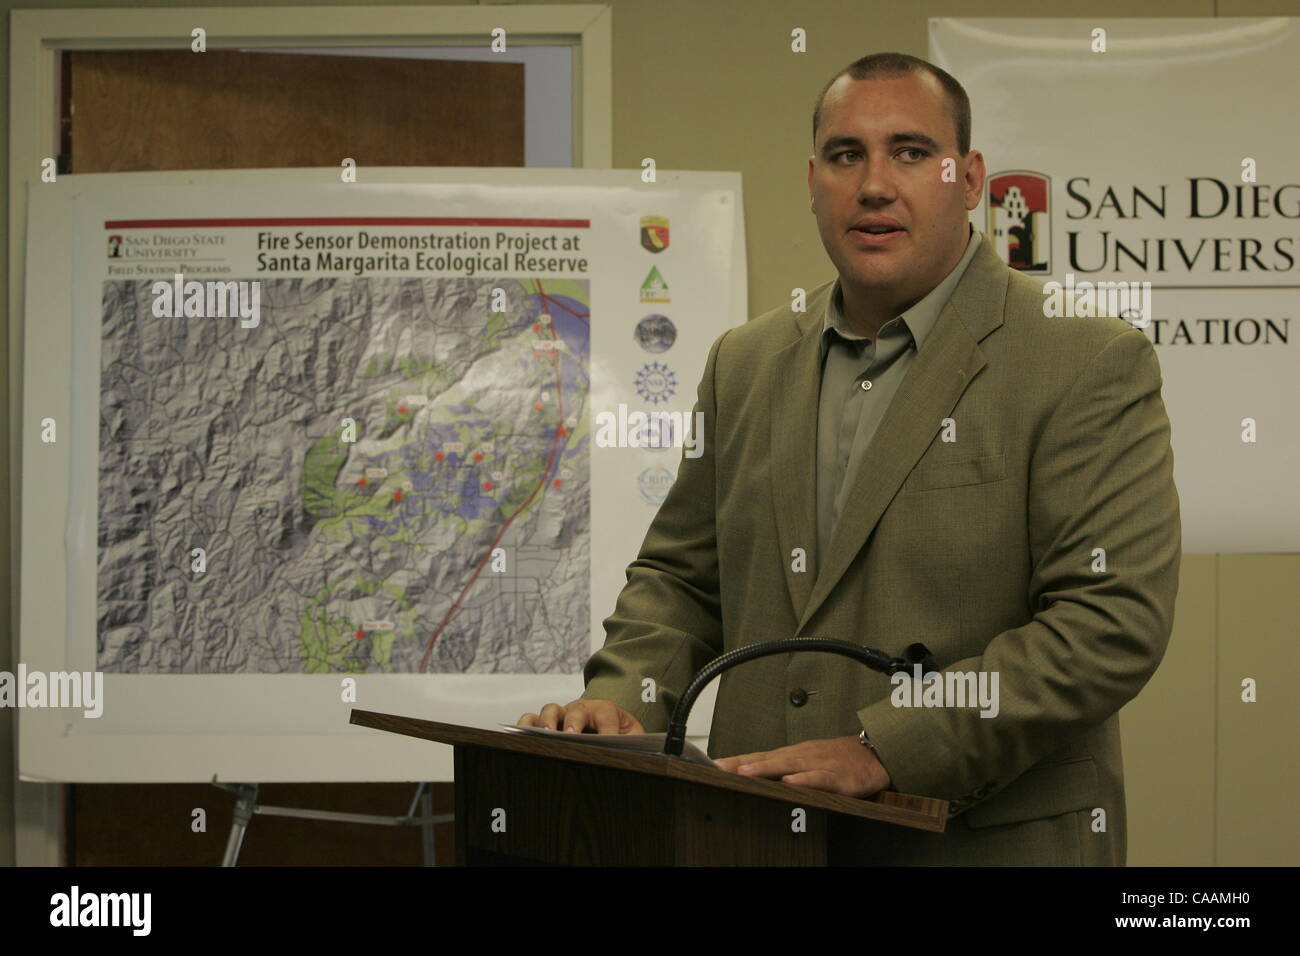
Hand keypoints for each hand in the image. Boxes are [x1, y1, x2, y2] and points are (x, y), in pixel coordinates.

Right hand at [516, 698, 644, 734]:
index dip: (608, 729)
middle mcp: (581, 709)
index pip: (607, 715)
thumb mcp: (633, 739)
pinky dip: (525, 725)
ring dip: (547, 722)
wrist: (610, 729)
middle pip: (575, 709)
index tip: (609, 741)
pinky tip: (523, 738)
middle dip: (573, 722)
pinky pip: (530, 719)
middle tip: (571, 736)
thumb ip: (633, 745)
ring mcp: (562, 714)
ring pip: (550, 710)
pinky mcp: (545, 723)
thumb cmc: (620, 736)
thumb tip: (631, 759)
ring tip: (546, 737)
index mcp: (606, 711)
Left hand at [714, 735, 890, 797]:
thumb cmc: (837, 759)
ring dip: (765, 768)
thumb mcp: (806, 760)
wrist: (876, 753)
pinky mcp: (838, 776)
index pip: (757, 756)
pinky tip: (790, 782)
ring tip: (744, 773)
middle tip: (718, 769)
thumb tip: (751, 777)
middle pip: (767, 759)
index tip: (709, 766)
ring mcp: (819, 764)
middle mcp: (801, 756)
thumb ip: (782, 768)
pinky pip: (819, 778)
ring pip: (788, 765)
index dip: (734, 761)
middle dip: (741, 764)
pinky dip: (804, 779)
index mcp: (792, 754)